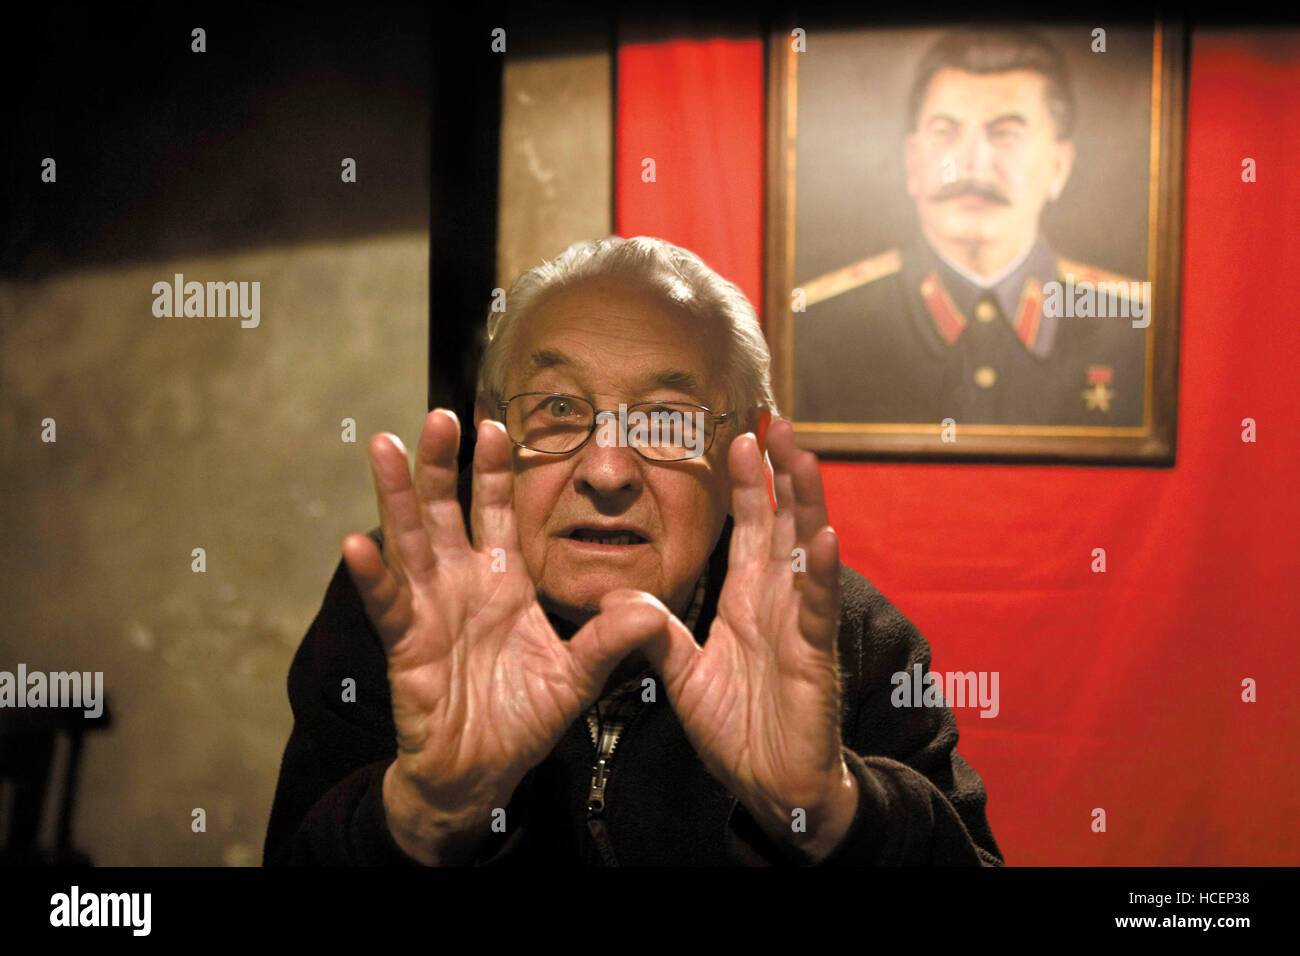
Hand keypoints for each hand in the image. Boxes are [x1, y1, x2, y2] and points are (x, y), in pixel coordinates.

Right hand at [342, 409, 668, 863]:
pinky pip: (389, 603)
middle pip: (446, 511)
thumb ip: (611, 640)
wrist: (483, 771)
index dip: (493, 470)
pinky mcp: (407, 644)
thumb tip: (653, 608)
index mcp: (503, 581)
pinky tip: (357, 543)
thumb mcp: (578, 676)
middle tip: (438, 415)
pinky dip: (373, 575)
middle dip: (441, 464)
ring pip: (410, 542)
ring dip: (396, 496)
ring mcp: (430, 609)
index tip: (497, 424)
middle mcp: (462, 584)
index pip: (495, 512)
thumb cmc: (525, 718)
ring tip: (385, 448)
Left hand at [641, 418, 855, 860]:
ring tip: (801, 455)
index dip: (747, 483)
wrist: (769, 785)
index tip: (741, 435)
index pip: (749, 527)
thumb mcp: (682, 673)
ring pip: (807, 551)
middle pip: (782, 523)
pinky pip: (817, 608)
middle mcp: (778, 601)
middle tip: (775, 420)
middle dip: (780, 472)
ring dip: (805, 503)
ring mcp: (799, 624)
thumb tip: (616, 599)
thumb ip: (656, 634)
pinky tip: (824, 535)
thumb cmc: (735, 729)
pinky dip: (821, 572)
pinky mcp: (812, 656)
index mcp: (748, 599)